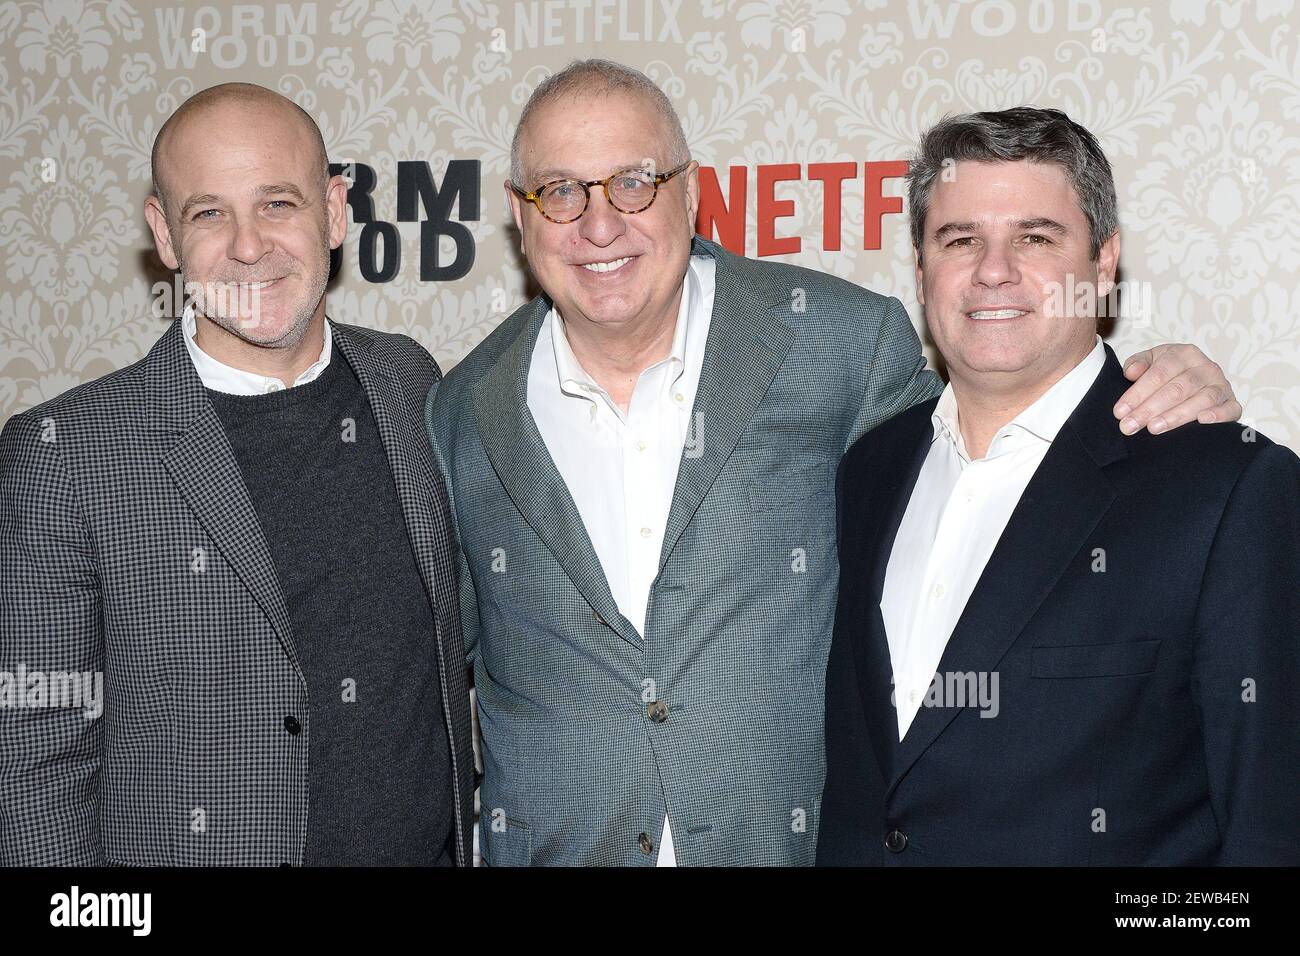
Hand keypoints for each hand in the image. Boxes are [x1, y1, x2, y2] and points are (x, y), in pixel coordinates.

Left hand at [1114, 343, 1241, 434]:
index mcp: (1184, 354)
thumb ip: (1138, 363)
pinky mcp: (1232, 403)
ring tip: (1154, 428)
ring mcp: (1221, 385)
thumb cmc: (1168, 373)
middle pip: (1177, 388)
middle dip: (1150, 409)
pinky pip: (1230, 409)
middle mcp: (1205, 367)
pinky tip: (1202, 421)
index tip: (1120, 411)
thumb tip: (1131, 372)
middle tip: (1130, 426)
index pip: (1159, 373)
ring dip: (1176, 415)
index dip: (1137, 393)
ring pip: (1201, 399)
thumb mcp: (1151, 362)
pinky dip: (1218, 415)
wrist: (1194, 379)